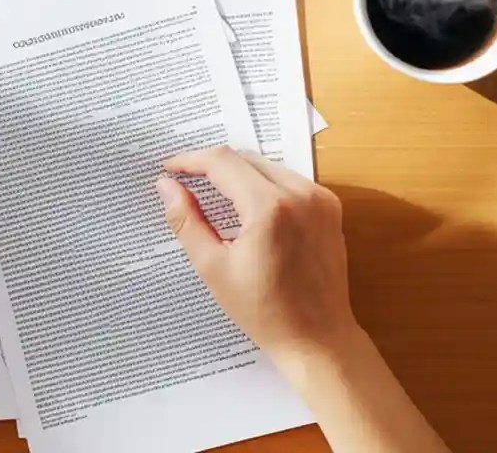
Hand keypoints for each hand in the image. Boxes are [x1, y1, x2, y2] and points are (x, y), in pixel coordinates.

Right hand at [156, 146, 356, 362]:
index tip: (168, 168)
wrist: (318, 338)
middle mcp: (300, 193)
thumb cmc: (263, 311)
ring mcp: (320, 198)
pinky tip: (246, 203)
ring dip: (237, 172)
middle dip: (211, 164)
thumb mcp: (214, 268)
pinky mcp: (330, 207)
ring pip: (267, 166)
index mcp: (269, 207)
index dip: (190, 160)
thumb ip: (186, 221)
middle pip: (245, 158)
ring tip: (210, 189)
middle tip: (183, 179)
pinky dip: (263, 183)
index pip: (222, 162)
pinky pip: (289, 180)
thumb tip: (166, 186)